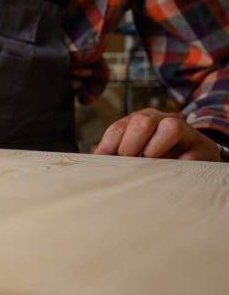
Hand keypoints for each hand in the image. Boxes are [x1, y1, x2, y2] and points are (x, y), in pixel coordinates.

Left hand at [95, 108, 220, 160]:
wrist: (195, 156)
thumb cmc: (157, 155)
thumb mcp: (134, 151)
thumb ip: (114, 153)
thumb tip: (91, 163)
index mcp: (139, 120)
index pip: (118, 127)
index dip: (109, 146)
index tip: (106, 162)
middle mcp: (161, 120)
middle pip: (142, 121)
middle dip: (130, 145)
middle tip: (129, 162)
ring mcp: (185, 131)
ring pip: (170, 127)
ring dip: (155, 149)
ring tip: (151, 163)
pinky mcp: (203, 148)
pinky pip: (191, 154)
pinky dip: (179, 165)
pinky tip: (172, 174)